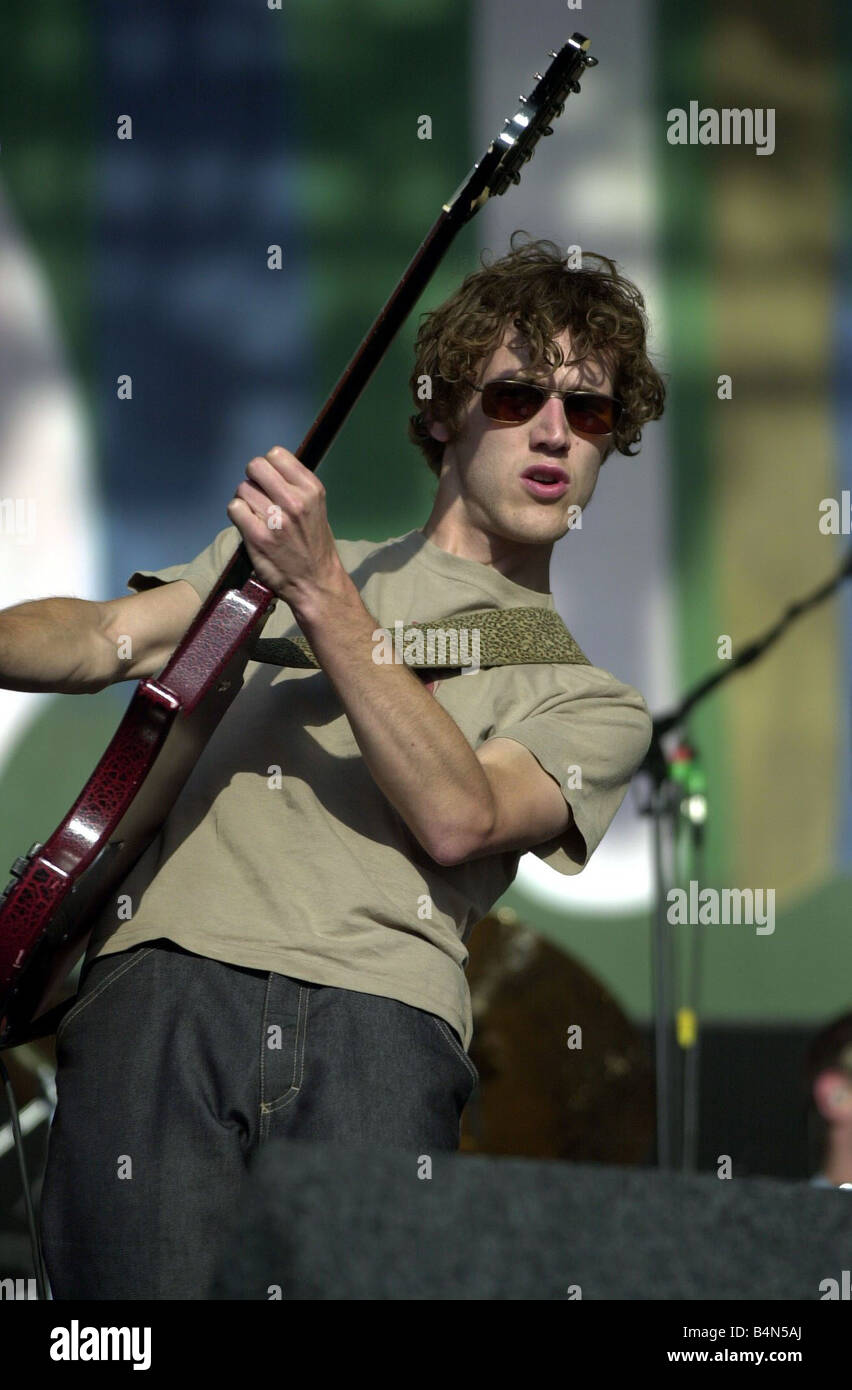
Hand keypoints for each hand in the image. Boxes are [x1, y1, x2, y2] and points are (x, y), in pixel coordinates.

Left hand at [226, 446, 343, 614]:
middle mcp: (295, 500)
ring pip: (243, 489)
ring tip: (256, 516)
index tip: (269, 482)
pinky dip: (237, 515)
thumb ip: (295, 486)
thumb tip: (268, 469)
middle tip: (258, 496)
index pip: (276, 454)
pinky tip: (248, 525)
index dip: (268, 467)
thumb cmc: (314, 544)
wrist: (316, 582)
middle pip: (255, 467)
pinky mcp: (259, 536)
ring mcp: (276, 518)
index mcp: (311, 489)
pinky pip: (234, 508)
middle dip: (253, 479)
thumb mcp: (315, 507)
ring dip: (245, 500)